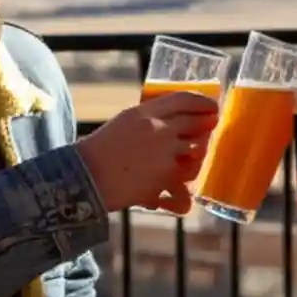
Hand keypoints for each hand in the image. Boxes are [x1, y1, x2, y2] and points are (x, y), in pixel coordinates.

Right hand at [77, 91, 218, 213]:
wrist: (84, 178)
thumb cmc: (100, 151)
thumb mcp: (124, 122)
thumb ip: (149, 119)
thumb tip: (174, 122)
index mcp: (145, 113)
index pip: (184, 99)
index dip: (203, 102)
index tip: (212, 106)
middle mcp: (158, 130)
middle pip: (195, 124)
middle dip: (206, 126)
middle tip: (211, 126)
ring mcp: (164, 156)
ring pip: (196, 154)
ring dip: (196, 158)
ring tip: (190, 161)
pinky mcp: (164, 180)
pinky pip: (185, 186)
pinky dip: (184, 195)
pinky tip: (182, 197)